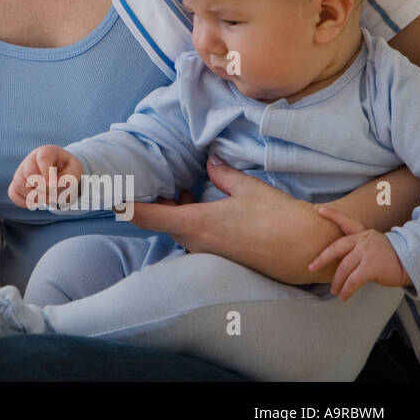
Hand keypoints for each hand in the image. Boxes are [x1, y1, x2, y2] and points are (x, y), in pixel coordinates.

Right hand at [8, 146, 84, 209]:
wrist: (60, 172)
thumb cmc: (68, 170)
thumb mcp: (75, 171)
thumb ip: (68, 177)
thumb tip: (52, 186)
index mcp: (46, 152)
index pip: (42, 159)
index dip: (47, 173)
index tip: (53, 185)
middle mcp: (30, 159)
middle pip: (28, 173)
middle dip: (42, 188)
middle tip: (53, 195)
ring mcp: (21, 171)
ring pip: (19, 184)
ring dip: (34, 196)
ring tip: (47, 199)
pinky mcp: (16, 183)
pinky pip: (13, 194)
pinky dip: (24, 201)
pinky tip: (36, 201)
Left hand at [125, 155, 344, 284]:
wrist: (310, 251)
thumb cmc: (280, 219)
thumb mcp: (249, 189)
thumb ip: (223, 174)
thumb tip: (210, 162)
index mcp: (197, 225)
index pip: (148, 217)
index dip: (126, 207)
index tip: (109, 197)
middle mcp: (197, 243)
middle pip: (162, 222)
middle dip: (155, 203)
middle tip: (155, 180)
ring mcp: (209, 253)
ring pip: (179, 230)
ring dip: (176, 211)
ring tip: (184, 188)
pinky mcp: (222, 258)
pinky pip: (195, 238)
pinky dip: (191, 220)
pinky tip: (203, 204)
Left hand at [307, 207, 411, 298]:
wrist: (409, 264)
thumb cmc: (388, 256)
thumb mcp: (372, 245)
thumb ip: (357, 247)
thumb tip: (338, 261)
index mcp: (362, 234)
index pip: (346, 222)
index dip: (333, 216)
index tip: (320, 211)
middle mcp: (362, 241)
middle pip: (336, 249)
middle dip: (321, 259)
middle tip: (311, 268)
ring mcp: (367, 253)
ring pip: (344, 268)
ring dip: (337, 281)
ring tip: (333, 290)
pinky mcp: (372, 267)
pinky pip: (354, 280)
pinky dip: (347, 289)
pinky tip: (344, 296)